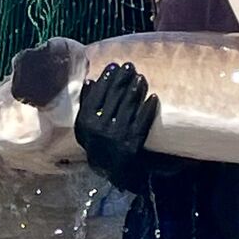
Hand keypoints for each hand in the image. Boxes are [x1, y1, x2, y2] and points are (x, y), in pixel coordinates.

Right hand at [74, 63, 158, 192]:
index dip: (106, 79)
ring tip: (141, 77)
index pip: (96, 95)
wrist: (114, 172)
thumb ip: (85, 105)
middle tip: (130, 66)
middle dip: (123, 79)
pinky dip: (148, 109)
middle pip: (114, 97)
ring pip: (128, 107)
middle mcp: (99, 129)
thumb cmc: (99, 145)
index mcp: (84, 123)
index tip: (114, 65)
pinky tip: (153, 97)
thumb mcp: (85, 128)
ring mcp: (116, 136)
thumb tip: (89, 81)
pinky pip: (142, 122)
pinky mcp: (133, 144)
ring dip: (136, 90)